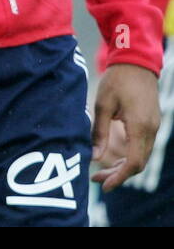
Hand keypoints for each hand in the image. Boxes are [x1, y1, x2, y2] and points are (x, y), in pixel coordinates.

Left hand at [90, 62, 160, 191]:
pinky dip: (129, 156)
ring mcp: (154, 127)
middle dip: (118, 175)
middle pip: (138, 163)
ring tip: (100, 171)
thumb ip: (99, 132)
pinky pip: (142, 147)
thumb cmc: (116, 81)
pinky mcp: (152, 123)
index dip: (119, 177)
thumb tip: (94, 157)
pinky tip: (113, 157)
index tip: (104, 185)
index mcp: (139, 126)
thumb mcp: (102, 105)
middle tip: (95, 178)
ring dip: (123, 167)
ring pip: (141, 156)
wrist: (136, 62)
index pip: (134, 162)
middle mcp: (151, 130)